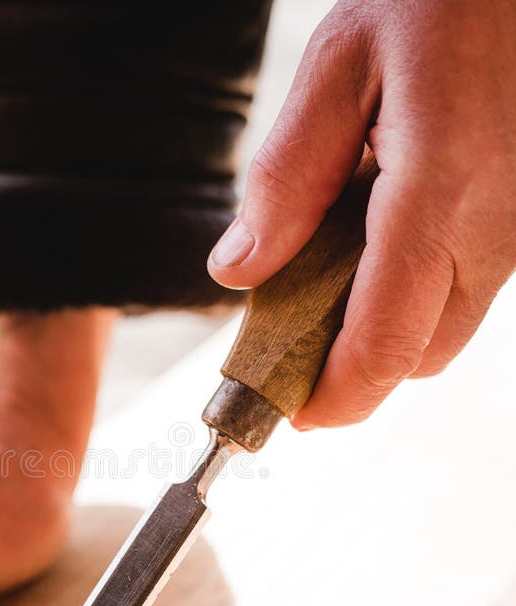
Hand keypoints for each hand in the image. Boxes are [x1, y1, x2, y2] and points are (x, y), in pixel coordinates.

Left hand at [209, 0, 515, 427]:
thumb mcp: (337, 67)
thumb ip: (285, 179)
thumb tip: (240, 271)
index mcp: (437, 192)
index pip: (385, 343)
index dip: (335, 398)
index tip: (292, 413)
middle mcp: (493, 225)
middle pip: (417, 356)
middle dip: (352, 373)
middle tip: (290, 349)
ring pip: (445, 330)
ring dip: (381, 336)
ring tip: (324, 292)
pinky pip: (465, 290)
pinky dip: (412, 299)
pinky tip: (373, 252)